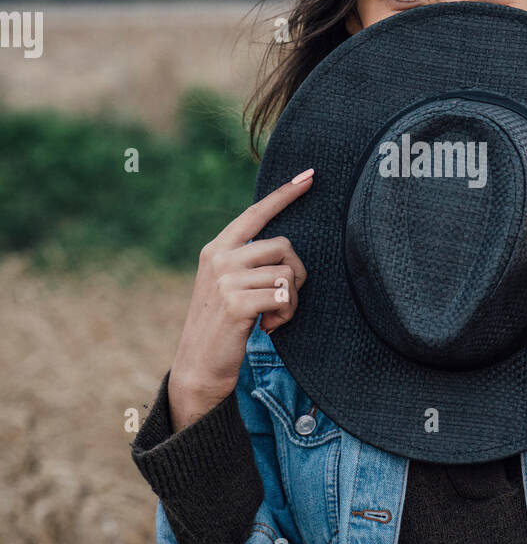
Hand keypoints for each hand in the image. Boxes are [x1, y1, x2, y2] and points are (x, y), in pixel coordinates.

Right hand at [167, 170, 313, 428]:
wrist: (198, 368)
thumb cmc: (222, 327)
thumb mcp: (227, 286)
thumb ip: (247, 262)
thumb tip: (284, 248)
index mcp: (217, 249)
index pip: (256, 214)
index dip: (285, 194)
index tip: (311, 175)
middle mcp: (219, 258)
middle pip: (283, 246)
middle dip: (296, 275)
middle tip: (282, 301)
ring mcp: (225, 279)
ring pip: (287, 274)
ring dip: (291, 301)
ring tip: (272, 317)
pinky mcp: (236, 303)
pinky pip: (283, 296)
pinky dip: (286, 315)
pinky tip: (270, 327)